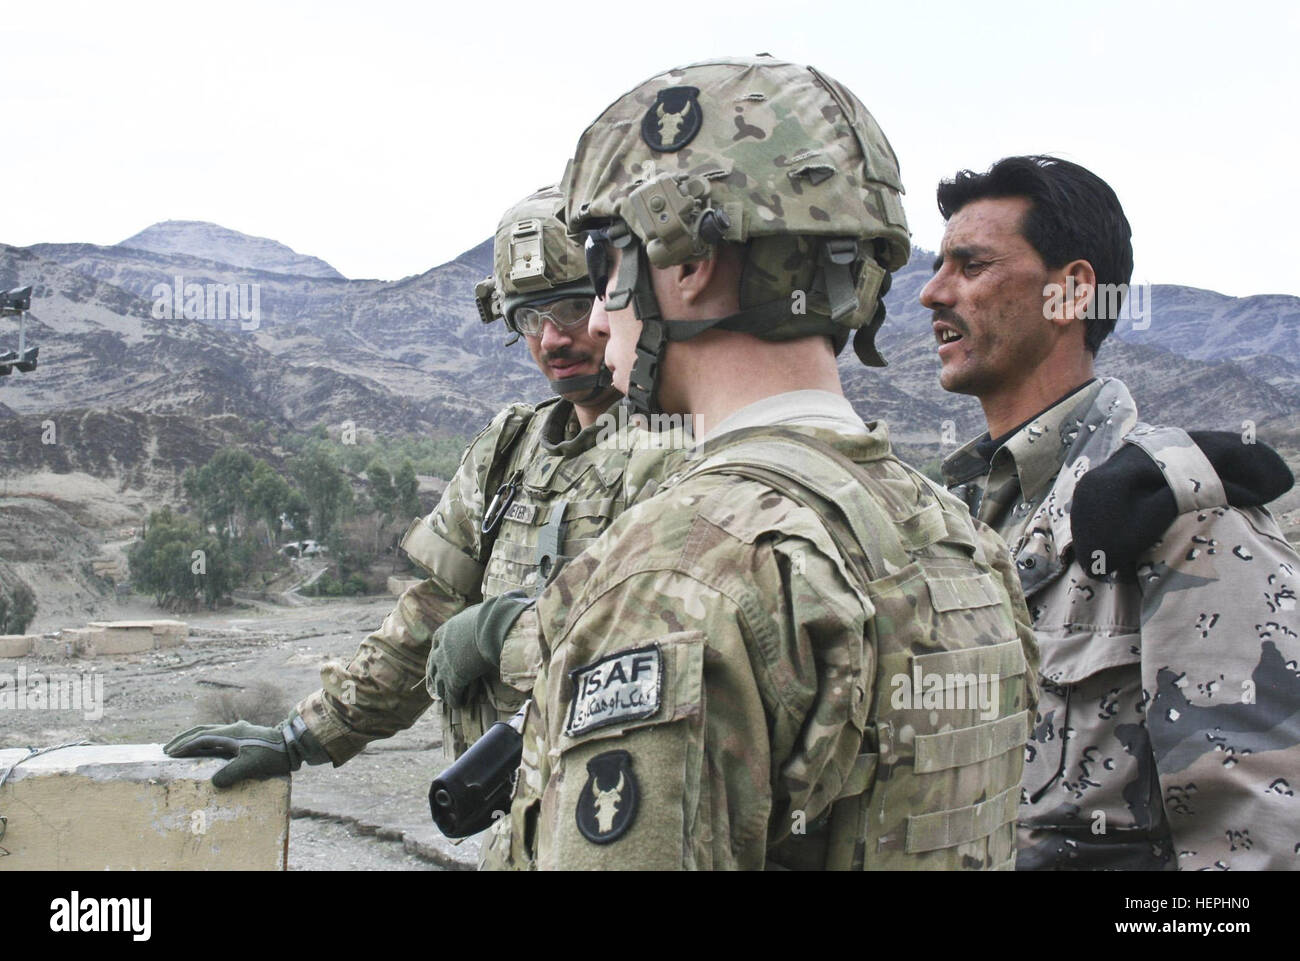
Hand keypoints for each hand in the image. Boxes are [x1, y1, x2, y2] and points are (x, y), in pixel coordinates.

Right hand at [164, 714, 328, 787]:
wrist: (293, 745)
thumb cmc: (273, 754)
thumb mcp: (252, 765)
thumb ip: (232, 773)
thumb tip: (214, 783)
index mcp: (231, 734)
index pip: (201, 738)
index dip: (184, 746)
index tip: (169, 753)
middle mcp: (232, 729)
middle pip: (202, 731)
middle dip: (183, 739)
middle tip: (167, 749)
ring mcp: (238, 731)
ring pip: (210, 732)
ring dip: (193, 739)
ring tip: (180, 749)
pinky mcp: (244, 736)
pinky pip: (218, 737)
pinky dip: (206, 743)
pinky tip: (203, 752)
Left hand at [428, 591, 532, 707]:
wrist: (494, 627)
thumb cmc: (495, 615)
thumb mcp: (488, 609)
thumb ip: (492, 609)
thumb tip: (517, 595)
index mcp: (446, 630)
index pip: (436, 643)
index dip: (438, 652)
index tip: (438, 658)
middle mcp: (441, 647)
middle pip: (433, 664)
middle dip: (435, 673)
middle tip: (436, 682)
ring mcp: (446, 663)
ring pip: (439, 682)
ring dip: (443, 690)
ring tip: (445, 697)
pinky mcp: (455, 678)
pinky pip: (452, 693)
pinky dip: (455, 700)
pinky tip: (459, 704)